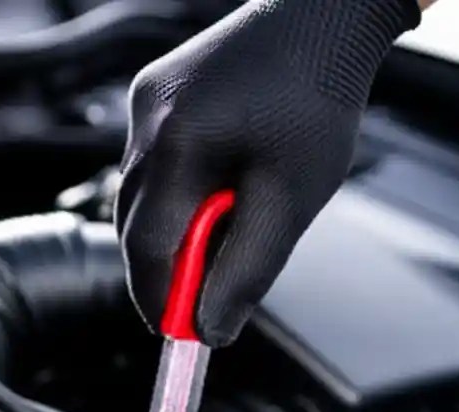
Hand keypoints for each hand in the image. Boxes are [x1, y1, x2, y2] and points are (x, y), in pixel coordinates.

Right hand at [115, 0, 417, 345]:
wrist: (323, 17)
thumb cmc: (317, 98)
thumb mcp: (291, 199)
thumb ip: (247, 270)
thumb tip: (212, 330)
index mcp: (176, 143)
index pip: (146, 248)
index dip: (160, 299)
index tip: (181, 334)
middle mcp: (147, 119)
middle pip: (135, 223)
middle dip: (168, 267)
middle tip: (205, 299)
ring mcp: (145, 101)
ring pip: (142, 193)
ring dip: (176, 226)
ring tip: (230, 228)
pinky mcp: (154, 90)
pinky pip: (153, 160)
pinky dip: (179, 190)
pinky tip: (223, 187)